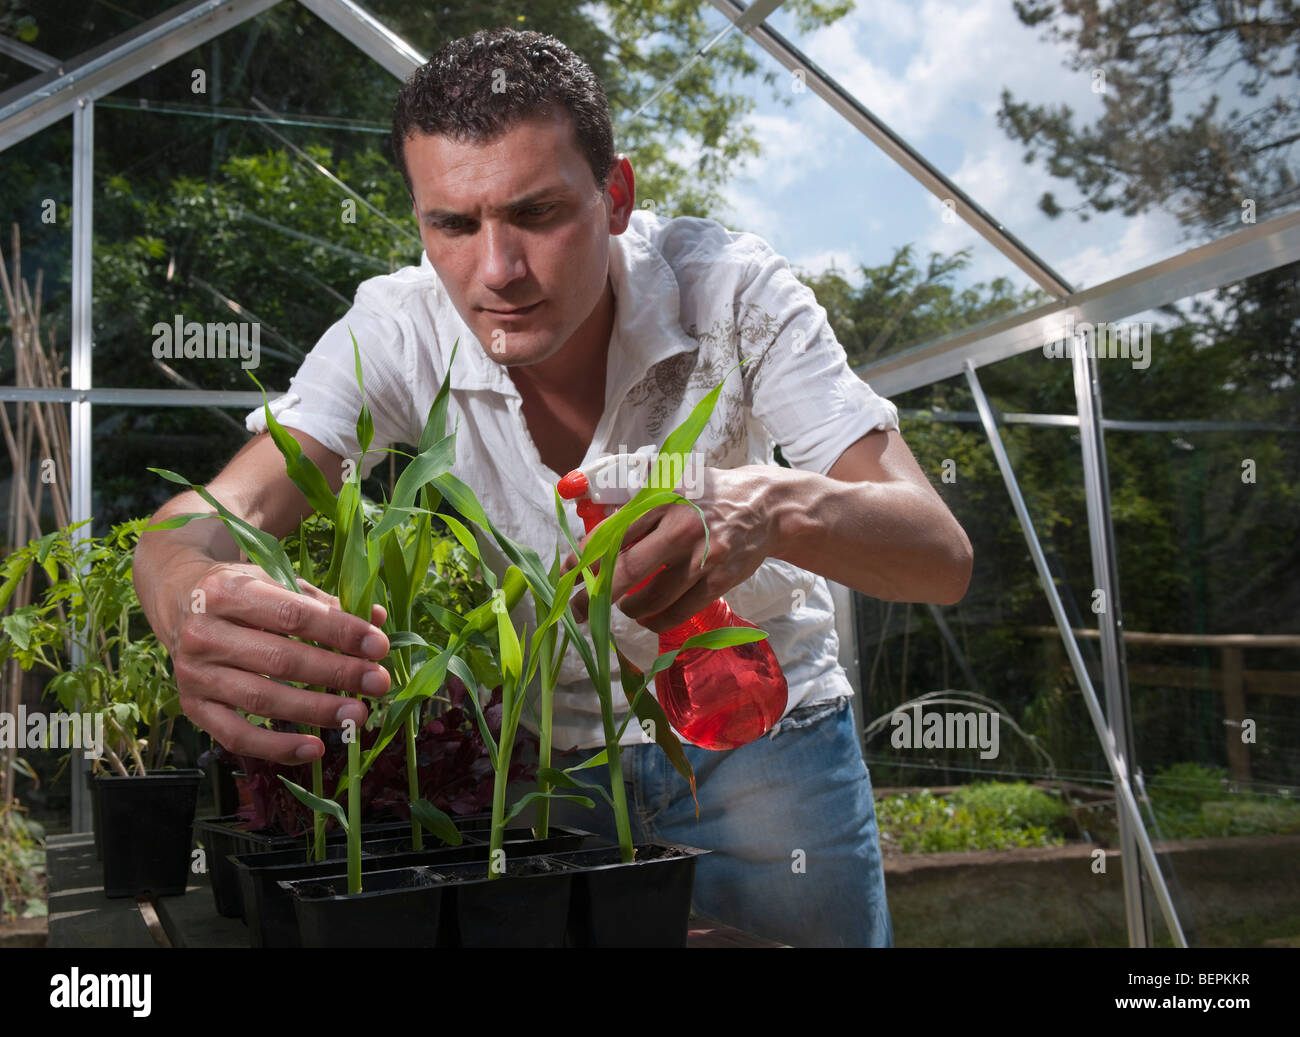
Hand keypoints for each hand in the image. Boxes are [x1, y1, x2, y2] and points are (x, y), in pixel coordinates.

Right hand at [166, 560, 390, 764]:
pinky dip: (277, 748)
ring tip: (358, 715)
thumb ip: (326, 602)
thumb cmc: (243, 591)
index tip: (378, 646)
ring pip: (262, 700)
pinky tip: (315, 749)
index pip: (293, 615)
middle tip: (378, 683)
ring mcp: (195, 674)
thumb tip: (378, 620)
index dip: (339, 632)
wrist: (179, 600)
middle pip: (280, 660)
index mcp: (229, 591)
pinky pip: (236, 736)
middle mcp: (205, 633)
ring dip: (315, 711)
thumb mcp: (277, 582)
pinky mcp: (193, 707)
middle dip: (336, 674)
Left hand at [561, 466, 777, 633]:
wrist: (764, 507)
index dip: (585, 558)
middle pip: (627, 570)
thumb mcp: (671, 480)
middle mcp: (680, 527)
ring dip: (629, 609)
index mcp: (662, 499)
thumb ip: (633, 494)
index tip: (567, 572)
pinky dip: (656, 620)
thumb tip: (587, 512)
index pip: (613, 533)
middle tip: (576, 610)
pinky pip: (678, 612)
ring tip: (623, 607)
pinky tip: (648, 618)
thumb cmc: (707, 495)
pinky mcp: (718, 580)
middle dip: (594, 595)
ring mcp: (701, 557)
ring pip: (652, 598)